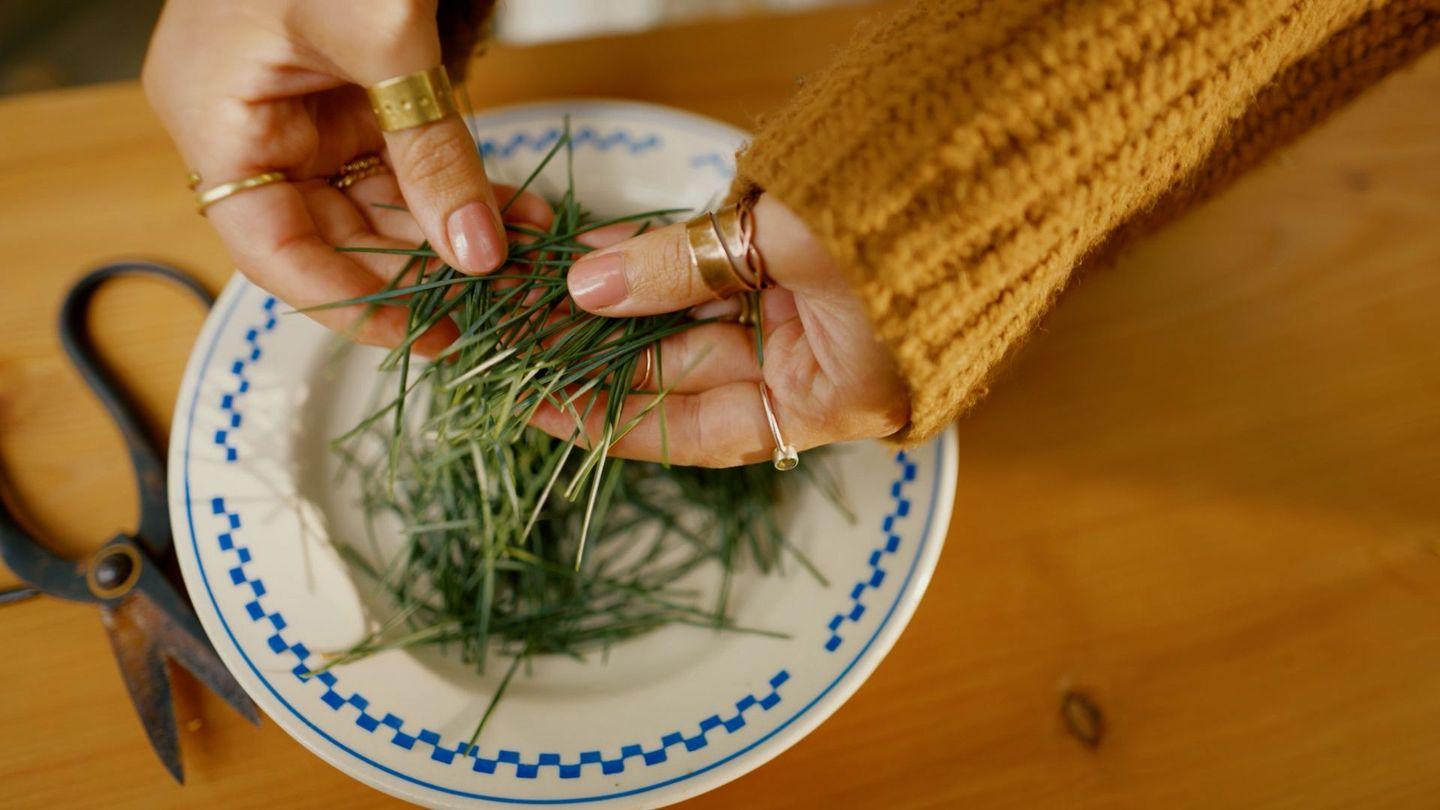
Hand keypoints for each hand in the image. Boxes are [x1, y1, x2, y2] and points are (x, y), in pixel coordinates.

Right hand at [143, 0, 549, 354]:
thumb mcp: (382, 38)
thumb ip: (430, 151)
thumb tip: (477, 254)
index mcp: (217, 119)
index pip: (272, 250)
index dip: (348, 302)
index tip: (426, 334)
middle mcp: (257, 126)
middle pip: (336, 235)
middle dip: (422, 271)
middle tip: (499, 308)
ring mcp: (310, 111)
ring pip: (383, 206)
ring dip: (455, 236)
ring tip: (527, 268)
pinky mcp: (362, 95)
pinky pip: (413, 163)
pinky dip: (466, 190)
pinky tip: (522, 215)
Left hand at [531, 195, 910, 466]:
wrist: (988, 138)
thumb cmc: (909, 208)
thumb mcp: (782, 245)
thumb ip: (677, 269)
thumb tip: (585, 287)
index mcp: (833, 401)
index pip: (694, 432)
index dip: (609, 421)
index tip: (537, 404)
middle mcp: (821, 372)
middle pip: (685, 375)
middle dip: (602, 350)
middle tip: (523, 330)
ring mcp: (813, 319)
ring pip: (693, 324)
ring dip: (624, 304)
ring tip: (547, 284)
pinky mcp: (805, 271)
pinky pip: (717, 279)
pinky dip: (663, 266)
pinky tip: (600, 249)